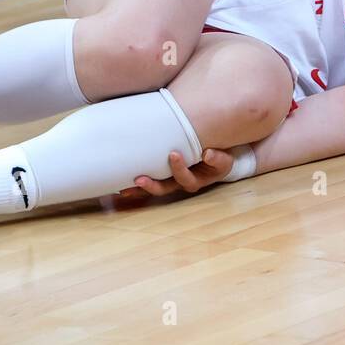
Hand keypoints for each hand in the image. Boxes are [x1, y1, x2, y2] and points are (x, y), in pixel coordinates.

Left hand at [116, 149, 233, 199]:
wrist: (216, 156)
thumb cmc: (219, 158)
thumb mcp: (224, 159)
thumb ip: (218, 158)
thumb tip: (207, 154)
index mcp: (195, 180)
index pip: (185, 178)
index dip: (179, 169)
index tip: (173, 154)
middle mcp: (180, 183)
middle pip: (164, 189)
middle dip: (151, 185)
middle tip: (138, 179)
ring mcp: (170, 180)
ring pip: (153, 188)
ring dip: (138, 189)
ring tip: (123, 188)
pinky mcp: (162, 174)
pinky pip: (148, 180)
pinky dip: (135, 184)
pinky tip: (121, 182)